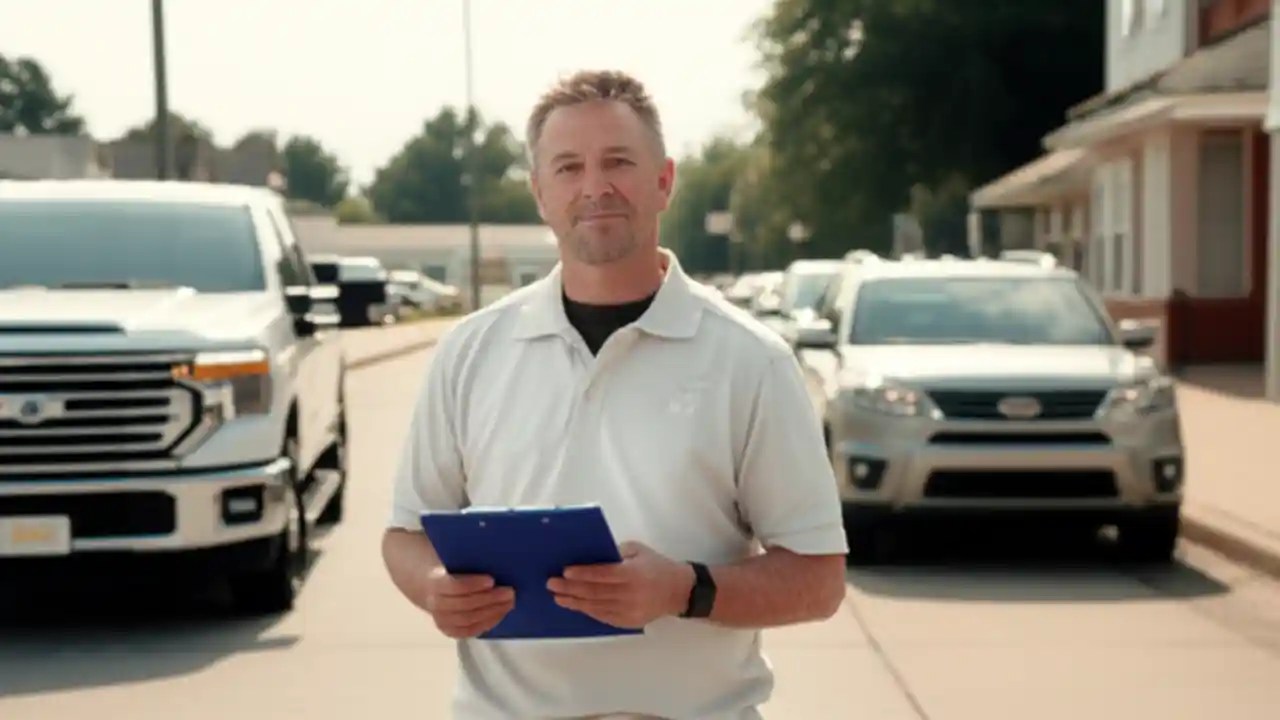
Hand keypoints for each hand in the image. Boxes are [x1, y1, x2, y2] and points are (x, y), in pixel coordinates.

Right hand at [419, 566, 514, 638]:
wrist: (431, 587)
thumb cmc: (450, 571)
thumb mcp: (454, 562)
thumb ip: (469, 562)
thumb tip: (494, 561)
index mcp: (435, 583)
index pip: (454, 587)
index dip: (473, 585)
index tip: (491, 580)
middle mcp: (436, 604)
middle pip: (465, 605)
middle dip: (490, 599)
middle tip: (509, 592)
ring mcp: (442, 620)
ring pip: (468, 620)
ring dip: (492, 612)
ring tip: (509, 603)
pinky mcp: (450, 631)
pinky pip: (470, 631)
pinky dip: (487, 623)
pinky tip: (500, 614)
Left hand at [547, 541, 694, 628]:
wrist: (678, 591)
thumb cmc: (656, 566)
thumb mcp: (638, 550)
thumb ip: (615, 552)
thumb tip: (588, 556)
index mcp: (633, 574)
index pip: (602, 575)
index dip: (582, 574)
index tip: (564, 572)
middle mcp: (630, 594)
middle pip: (594, 592)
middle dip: (570, 588)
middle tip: (552, 584)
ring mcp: (629, 611)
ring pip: (595, 607)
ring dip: (574, 602)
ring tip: (558, 597)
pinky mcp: (628, 622)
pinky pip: (603, 617)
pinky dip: (588, 611)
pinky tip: (576, 605)